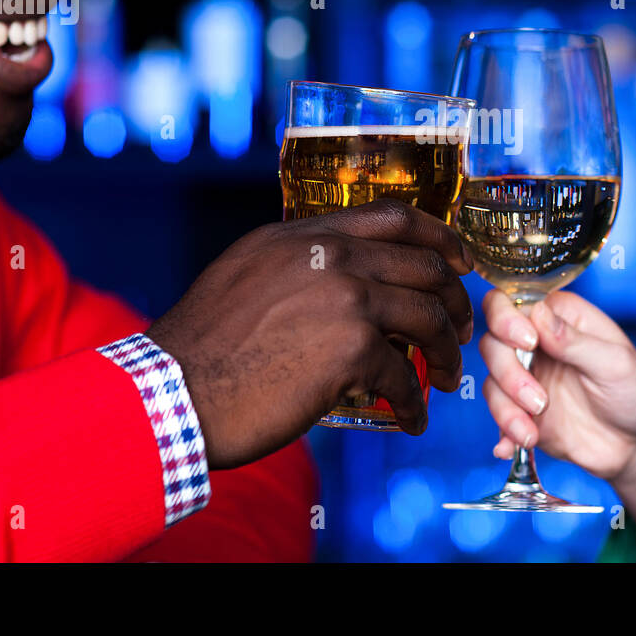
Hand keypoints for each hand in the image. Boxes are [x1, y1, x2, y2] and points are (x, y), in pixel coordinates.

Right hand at [147, 199, 473, 468]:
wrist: (173, 391)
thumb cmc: (202, 347)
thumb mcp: (245, 275)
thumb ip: (296, 265)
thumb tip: (343, 280)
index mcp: (303, 235)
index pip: (391, 216)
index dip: (438, 236)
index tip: (460, 260)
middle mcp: (329, 256)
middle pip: (424, 265)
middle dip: (455, 300)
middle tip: (462, 329)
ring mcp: (344, 299)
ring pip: (426, 317)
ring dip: (445, 352)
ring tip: (444, 378)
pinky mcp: (350, 350)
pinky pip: (404, 374)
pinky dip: (415, 402)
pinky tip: (412, 419)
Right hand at [480, 289, 635, 481]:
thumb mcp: (616, 363)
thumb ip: (575, 341)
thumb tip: (539, 314)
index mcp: (560, 318)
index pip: (512, 304)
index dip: (508, 320)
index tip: (528, 343)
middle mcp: (537, 344)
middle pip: (493, 342)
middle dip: (507, 372)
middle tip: (538, 400)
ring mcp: (527, 378)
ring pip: (491, 381)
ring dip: (505, 409)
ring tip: (532, 432)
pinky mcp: (522, 411)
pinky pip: (498, 416)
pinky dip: (502, 433)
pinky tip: (507, 448)